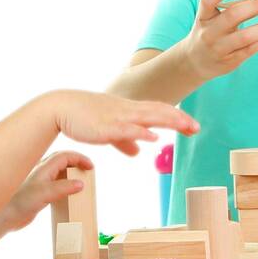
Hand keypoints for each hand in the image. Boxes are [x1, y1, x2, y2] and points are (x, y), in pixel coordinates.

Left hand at [3, 150, 94, 231]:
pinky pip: (56, 183)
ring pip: (59, 171)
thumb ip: (63, 188)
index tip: (91, 167)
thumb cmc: (20, 202)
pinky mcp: (39, 192)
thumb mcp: (45, 194)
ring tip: (81, 180)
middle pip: (62, 160)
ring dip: (71, 172)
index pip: (65, 156)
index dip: (79, 158)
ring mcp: (40, 181)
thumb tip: (81, 184)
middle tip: (88, 170)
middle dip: (77, 162)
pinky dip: (65, 183)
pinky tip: (68, 192)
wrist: (5, 216)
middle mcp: (41, 171)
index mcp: (43, 167)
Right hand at [49, 90, 198, 156]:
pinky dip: (141, 131)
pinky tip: (153, 136)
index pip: (158, 111)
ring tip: (185, 126)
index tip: (192, 126)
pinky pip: (126, 128)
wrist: (61, 107)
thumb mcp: (109, 131)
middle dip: (179, 120)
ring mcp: (118, 117)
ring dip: (168, 121)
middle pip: (159, 112)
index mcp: (129, 111)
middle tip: (197, 128)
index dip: (177, 118)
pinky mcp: (106, 126)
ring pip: (148, 117)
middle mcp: (127, 110)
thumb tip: (138, 151)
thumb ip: (124, 141)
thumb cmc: (83, 117)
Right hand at [183, 0, 257, 81]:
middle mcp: (209, 33)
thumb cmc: (210, 33)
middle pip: (232, 16)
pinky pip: (249, 50)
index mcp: (204, 17)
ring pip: (244, 37)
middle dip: (254, 7)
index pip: (207, 1)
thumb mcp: (209, 19)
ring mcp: (219, 48)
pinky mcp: (229, 61)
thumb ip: (227, 8)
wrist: (195, 62)